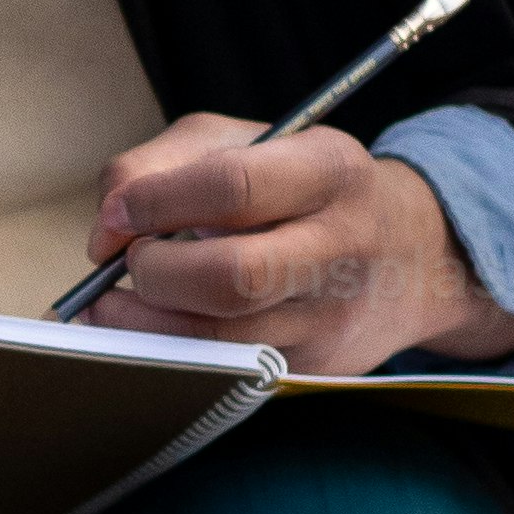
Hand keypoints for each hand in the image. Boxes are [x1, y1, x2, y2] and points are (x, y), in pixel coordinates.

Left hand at [79, 117, 513, 374]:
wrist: (409, 258)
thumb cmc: (301, 189)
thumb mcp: (245, 143)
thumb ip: (160, 164)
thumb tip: (104, 229)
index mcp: (329, 170)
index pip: (232, 187)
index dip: (154, 203)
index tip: (117, 215)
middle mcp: (340, 246)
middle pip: (232, 276)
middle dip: (154, 270)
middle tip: (130, 261)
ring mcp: (329, 317)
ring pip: (220, 339)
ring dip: (144, 322)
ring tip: (114, 302)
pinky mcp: (310, 368)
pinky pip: (220, 370)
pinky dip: (165, 351)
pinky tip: (145, 328)